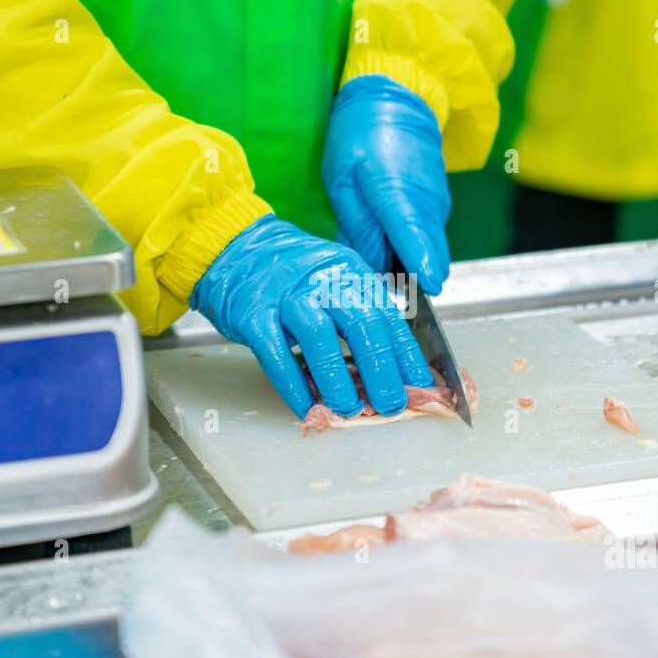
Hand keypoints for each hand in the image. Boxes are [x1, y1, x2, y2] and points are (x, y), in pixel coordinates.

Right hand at [192, 215, 433, 418]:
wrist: (236, 248)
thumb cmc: (292, 274)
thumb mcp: (334, 281)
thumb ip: (361, 315)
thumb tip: (392, 369)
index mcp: (349, 273)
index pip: (387, 315)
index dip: (406, 354)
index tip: (421, 386)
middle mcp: (321, 280)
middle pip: (360, 323)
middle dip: (380, 369)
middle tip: (391, 404)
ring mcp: (285, 295)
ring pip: (318, 337)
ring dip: (336, 378)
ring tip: (348, 409)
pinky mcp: (252, 313)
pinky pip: (275, 352)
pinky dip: (292, 383)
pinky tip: (305, 405)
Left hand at [321, 75, 450, 293]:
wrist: (396, 100)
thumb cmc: (360, 136)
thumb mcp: (342, 180)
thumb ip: (358, 226)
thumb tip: (374, 263)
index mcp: (396, 192)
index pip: (414, 237)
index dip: (420, 267)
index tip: (426, 290)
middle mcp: (426, 201)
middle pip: (431, 251)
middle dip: (415, 277)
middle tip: (390, 294)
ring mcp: (438, 202)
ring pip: (431, 245)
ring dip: (414, 262)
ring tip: (387, 270)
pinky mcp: (440, 203)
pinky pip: (430, 234)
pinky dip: (416, 245)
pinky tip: (395, 246)